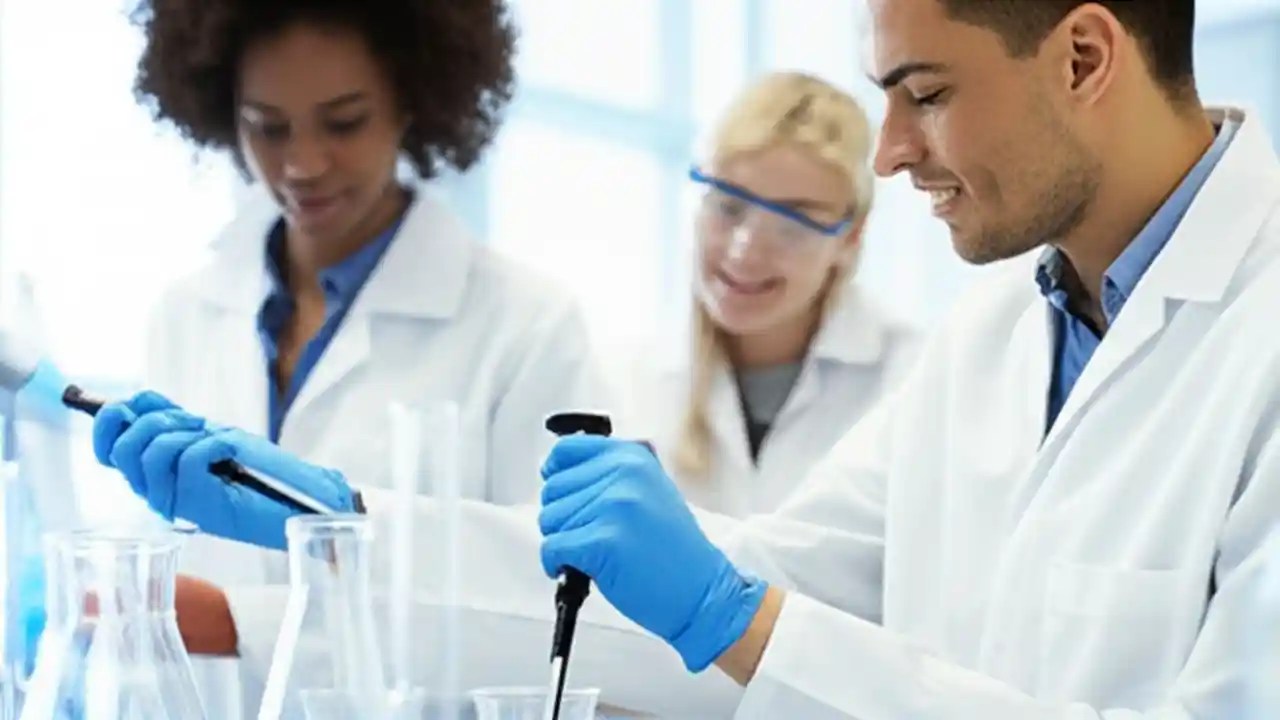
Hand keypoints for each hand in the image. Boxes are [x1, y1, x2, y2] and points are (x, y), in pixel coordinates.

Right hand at [92, 391, 355, 549]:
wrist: (300, 502)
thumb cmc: (260, 469)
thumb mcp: (209, 434)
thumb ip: (171, 422)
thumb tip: (133, 400)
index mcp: (155, 472)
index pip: (108, 447)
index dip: (110, 419)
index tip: (133, 404)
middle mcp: (158, 489)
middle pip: (123, 448)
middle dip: (156, 421)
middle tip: (193, 425)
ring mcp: (176, 499)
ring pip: (153, 450)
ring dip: (186, 432)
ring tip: (216, 441)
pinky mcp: (198, 502)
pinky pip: (189, 456)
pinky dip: (214, 441)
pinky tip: (231, 450)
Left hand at [539, 436, 766, 671]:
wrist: (702, 591)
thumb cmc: (674, 549)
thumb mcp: (653, 490)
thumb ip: (614, 472)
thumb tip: (560, 466)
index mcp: (633, 457)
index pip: (567, 450)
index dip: (555, 474)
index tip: (559, 490)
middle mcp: (623, 474)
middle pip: (553, 490)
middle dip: (563, 518)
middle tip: (591, 535)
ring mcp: (613, 505)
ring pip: (550, 520)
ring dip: (564, 542)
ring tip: (597, 553)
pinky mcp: (603, 540)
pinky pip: (552, 548)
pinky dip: (557, 564)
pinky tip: (583, 569)